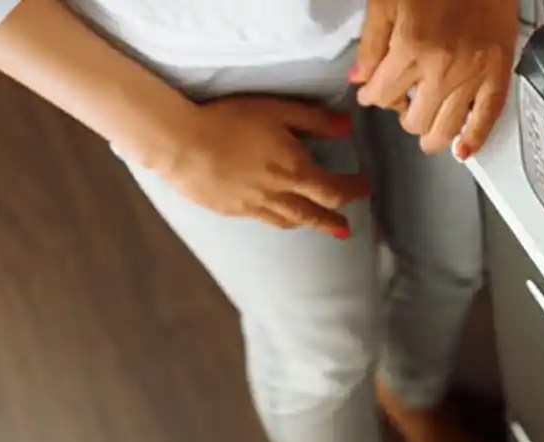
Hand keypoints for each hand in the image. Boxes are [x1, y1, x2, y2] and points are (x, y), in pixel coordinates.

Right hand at [157, 97, 369, 236]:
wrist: (180, 144)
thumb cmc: (228, 120)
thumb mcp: (276, 110)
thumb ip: (314, 120)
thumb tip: (347, 128)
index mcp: (294, 170)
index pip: (335, 191)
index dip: (353, 191)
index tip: (364, 188)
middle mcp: (279, 194)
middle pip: (314, 215)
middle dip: (334, 221)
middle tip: (346, 229)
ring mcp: (254, 206)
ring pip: (289, 222)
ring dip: (309, 225)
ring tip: (318, 226)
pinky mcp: (233, 210)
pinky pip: (264, 219)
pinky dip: (280, 220)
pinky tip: (278, 215)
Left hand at [351, 0, 517, 158]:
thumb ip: (372, 40)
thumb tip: (359, 78)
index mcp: (412, 47)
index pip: (382, 95)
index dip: (372, 97)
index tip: (372, 93)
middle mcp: (442, 68)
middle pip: (412, 119)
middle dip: (401, 113)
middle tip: (401, 102)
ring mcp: (472, 75)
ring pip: (445, 129)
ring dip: (429, 135)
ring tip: (424, 130)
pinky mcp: (497, 74)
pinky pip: (486, 118)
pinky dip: (473, 139)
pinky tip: (462, 149)